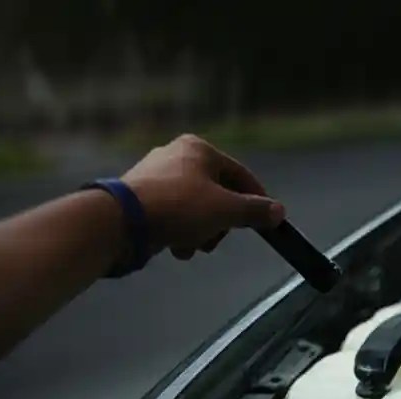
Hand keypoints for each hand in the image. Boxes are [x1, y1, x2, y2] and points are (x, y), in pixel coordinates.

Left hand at [121, 134, 284, 259]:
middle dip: (220, 223)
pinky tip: (175, 246)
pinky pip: (173, 213)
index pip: (241, 175)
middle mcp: (176, 154)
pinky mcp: (140, 195)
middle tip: (216, 240)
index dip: (257, 200)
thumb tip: (279, 212)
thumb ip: (255, 211)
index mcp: (199, 149)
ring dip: (200, 231)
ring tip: (192, 246)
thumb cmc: (180, 207)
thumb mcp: (226, 210)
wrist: (122, 220)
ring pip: (195, 207)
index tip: (265, 222)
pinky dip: (179, 230)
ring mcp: (155, 174)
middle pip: (218, 193)